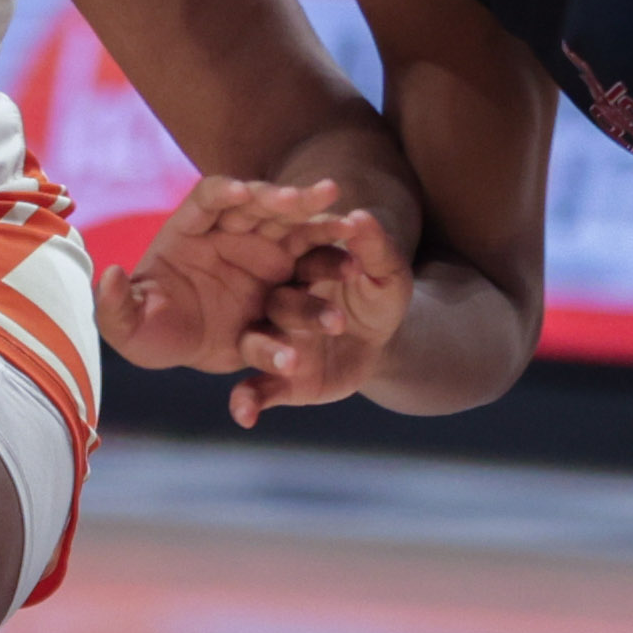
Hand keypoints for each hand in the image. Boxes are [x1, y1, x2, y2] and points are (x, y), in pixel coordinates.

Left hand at [95, 175, 352, 374]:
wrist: (194, 352)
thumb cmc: (156, 332)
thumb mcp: (130, 330)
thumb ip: (115, 308)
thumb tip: (105, 276)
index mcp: (189, 228)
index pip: (209, 198)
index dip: (227, 192)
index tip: (244, 191)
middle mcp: (230, 229)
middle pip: (258, 204)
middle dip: (283, 199)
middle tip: (311, 197)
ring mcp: (263, 247)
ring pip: (292, 227)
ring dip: (317, 222)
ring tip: (346, 222)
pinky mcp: (289, 272)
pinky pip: (312, 265)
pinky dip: (332, 260)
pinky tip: (356, 260)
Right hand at [225, 207, 412, 427]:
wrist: (381, 344)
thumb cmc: (380, 297)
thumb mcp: (387, 274)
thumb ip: (374, 247)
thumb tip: (360, 216)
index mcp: (300, 267)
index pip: (300, 259)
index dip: (320, 260)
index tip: (346, 266)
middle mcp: (279, 301)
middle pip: (279, 302)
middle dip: (300, 311)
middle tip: (334, 323)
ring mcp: (274, 340)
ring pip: (258, 344)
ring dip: (270, 355)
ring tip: (289, 365)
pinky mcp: (277, 379)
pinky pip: (254, 390)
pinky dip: (246, 402)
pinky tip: (245, 416)